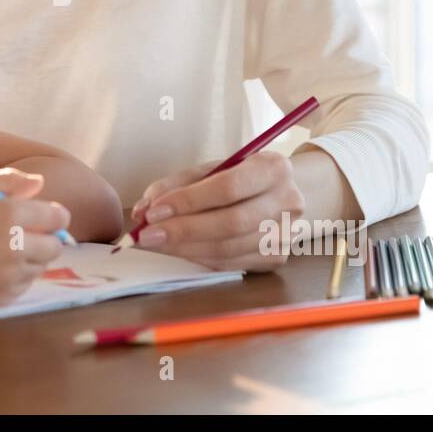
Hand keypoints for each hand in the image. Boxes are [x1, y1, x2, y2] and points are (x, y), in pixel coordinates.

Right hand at [0, 169, 68, 305]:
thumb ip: (10, 182)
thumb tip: (40, 183)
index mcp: (9, 215)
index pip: (59, 218)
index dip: (54, 216)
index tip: (44, 217)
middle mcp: (14, 246)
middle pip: (55, 246)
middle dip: (45, 238)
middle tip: (26, 235)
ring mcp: (8, 275)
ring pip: (41, 266)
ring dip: (31, 258)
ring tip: (4, 250)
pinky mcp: (2, 296)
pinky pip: (25, 285)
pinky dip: (17, 277)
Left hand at [129, 152, 304, 271]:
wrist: (280, 193)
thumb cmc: (240, 177)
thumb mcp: (212, 169)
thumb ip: (177, 185)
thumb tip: (144, 210)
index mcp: (273, 168)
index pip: (228, 188)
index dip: (189, 201)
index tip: (154, 212)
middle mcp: (287, 201)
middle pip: (230, 223)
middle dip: (182, 230)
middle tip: (146, 235)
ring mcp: (285, 234)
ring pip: (228, 248)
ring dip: (184, 248)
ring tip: (154, 243)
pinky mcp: (276, 258)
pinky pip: (230, 263)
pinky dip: (198, 258)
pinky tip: (177, 251)